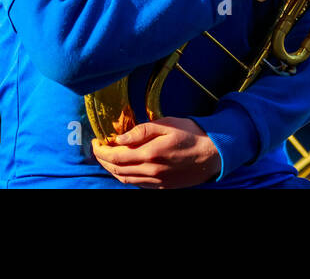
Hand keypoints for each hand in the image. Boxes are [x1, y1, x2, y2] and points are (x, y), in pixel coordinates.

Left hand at [91, 117, 220, 187]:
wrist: (213, 154)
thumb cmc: (191, 134)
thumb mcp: (167, 124)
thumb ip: (141, 130)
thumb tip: (119, 138)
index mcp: (150, 153)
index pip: (115, 156)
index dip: (101, 150)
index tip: (96, 141)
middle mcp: (150, 171)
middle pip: (116, 169)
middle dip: (102, 159)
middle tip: (97, 148)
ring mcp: (156, 181)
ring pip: (124, 179)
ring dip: (111, 169)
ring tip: (106, 158)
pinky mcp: (162, 186)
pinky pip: (137, 184)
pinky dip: (124, 176)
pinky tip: (124, 167)